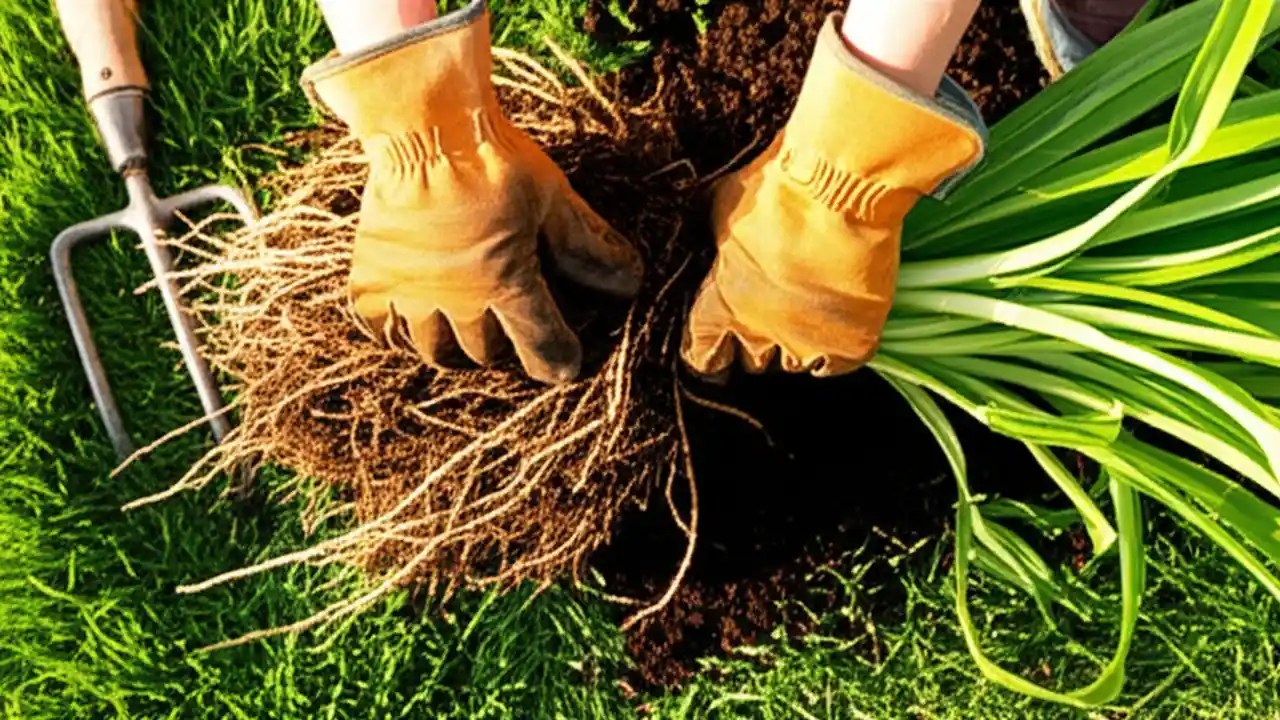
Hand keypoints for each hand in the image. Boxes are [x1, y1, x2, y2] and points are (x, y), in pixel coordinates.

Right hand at [306, 2, 642, 383]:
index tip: (564, 364)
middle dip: (506, 346)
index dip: (559, 361)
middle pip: (486, 354)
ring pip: (437, 351)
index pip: (542, 348)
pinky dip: (401, 334)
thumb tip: (630, 280)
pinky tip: (416, 317)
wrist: (422, 126)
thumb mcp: (554, 200)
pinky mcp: (372, 280)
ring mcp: (411, 294)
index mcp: (507, 285)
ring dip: (457, 346)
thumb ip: (589, 246)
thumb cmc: (493, 160)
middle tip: (511, 326)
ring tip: (467, 327)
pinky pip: (384, 332)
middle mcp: (458, 302)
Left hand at [682, 14, 982, 378]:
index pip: (702, 354)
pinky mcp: (851, 344)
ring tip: (812, 307)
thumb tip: (713, 237)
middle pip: (752, 360)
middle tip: (774, 306)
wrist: (841, 187)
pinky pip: (838, 364)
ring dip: (800, 341)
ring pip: (796, 363)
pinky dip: (839, 347)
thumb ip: (713, 237)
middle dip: (759, 337)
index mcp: (721, 305)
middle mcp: (759, 333)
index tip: (717, 340)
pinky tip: (840, 323)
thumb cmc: (778, 189)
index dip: (710, 347)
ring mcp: (808, 342)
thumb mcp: (721, 207)